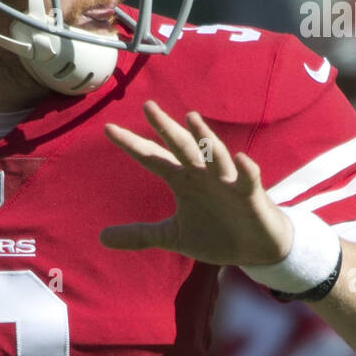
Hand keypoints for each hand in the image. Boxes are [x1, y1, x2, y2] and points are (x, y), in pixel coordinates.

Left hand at [99, 100, 293, 266]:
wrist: (254, 249)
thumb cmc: (215, 234)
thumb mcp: (172, 237)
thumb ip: (140, 234)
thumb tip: (101, 238)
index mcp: (182, 180)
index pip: (152, 158)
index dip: (132, 144)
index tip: (108, 128)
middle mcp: (202, 174)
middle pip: (181, 146)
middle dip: (165, 127)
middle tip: (147, 107)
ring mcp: (227, 181)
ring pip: (214, 155)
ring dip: (205, 138)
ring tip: (191, 118)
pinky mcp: (251, 195)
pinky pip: (249, 179)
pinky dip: (246, 169)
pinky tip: (240, 158)